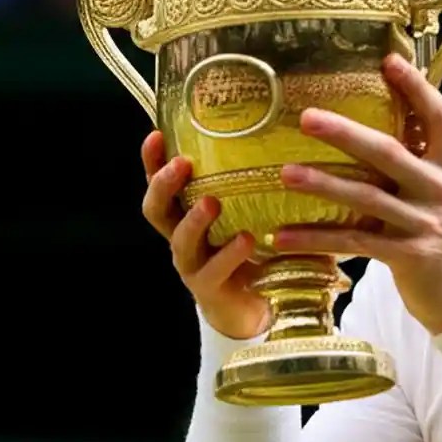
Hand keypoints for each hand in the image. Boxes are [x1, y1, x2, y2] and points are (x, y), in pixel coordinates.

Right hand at [140, 131, 271, 339]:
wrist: (254, 306)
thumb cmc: (254, 250)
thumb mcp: (252, 213)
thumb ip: (257, 184)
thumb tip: (288, 138)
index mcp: (188, 215)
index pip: (161, 185)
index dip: (152, 162)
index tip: (156, 135)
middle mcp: (183, 238)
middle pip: (156, 210)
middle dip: (163, 185)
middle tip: (181, 164)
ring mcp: (193, 265)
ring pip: (181, 241)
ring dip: (194, 220)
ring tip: (211, 202)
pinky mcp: (210, 289)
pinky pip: (213, 270)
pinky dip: (229, 254)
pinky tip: (245, 239)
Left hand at [272, 53, 441, 335]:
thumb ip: (424, 162)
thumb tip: (390, 124)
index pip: (439, 115)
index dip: (415, 87)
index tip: (388, 60)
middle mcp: (441, 189)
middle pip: (389, 152)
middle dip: (346, 133)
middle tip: (307, 117)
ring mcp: (425, 222)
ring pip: (365, 198)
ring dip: (322, 185)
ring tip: (285, 174)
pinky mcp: (408, 255)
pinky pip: (354, 242)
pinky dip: (317, 239)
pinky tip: (283, 237)